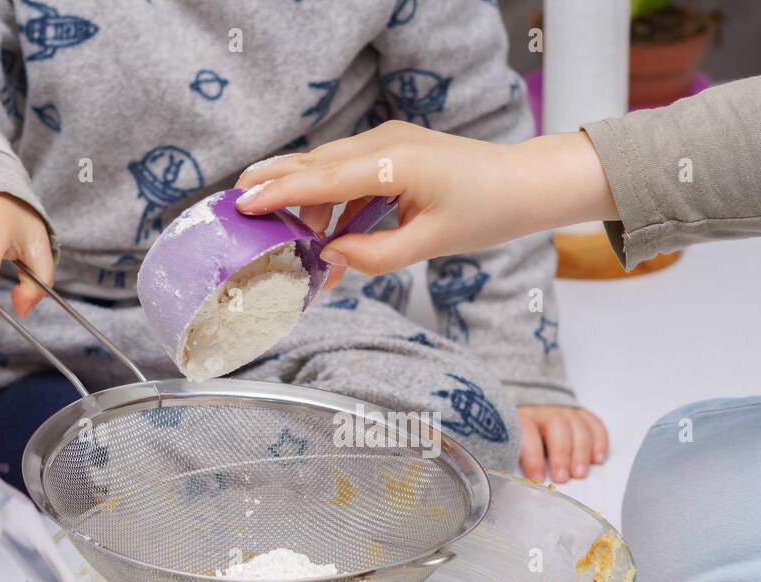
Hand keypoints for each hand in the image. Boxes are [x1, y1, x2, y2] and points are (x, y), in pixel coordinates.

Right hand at [235, 121, 616, 285]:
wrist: (523, 184)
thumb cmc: (486, 211)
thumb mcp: (431, 244)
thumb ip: (376, 255)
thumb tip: (331, 259)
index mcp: (393, 163)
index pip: (322, 178)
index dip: (279, 192)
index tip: (244, 204)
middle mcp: (383, 143)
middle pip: (314, 163)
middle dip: (274, 185)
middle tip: (236, 208)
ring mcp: (386, 143)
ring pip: (327, 168)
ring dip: (306, 202)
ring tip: (294, 242)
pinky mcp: (391, 153)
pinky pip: (347, 174)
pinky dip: (331, 202)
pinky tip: (328, 235)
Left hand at [519, 406, 608, 483]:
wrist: (528, 417)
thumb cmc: (517, 441)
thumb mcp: (509, 448)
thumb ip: (511, 460)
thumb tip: (515, 483)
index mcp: (520, 418)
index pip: (526, 431)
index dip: (532, 456)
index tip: (537, 478)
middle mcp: (543, 412)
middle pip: (556, 425)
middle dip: (561, 453)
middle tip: (562, 478)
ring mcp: (564, 411)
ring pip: (577, 424)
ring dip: (581, 451)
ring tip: (580, 473)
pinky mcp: (581, 415)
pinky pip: (594, 424)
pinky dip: (599, 441)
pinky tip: (598, 459)